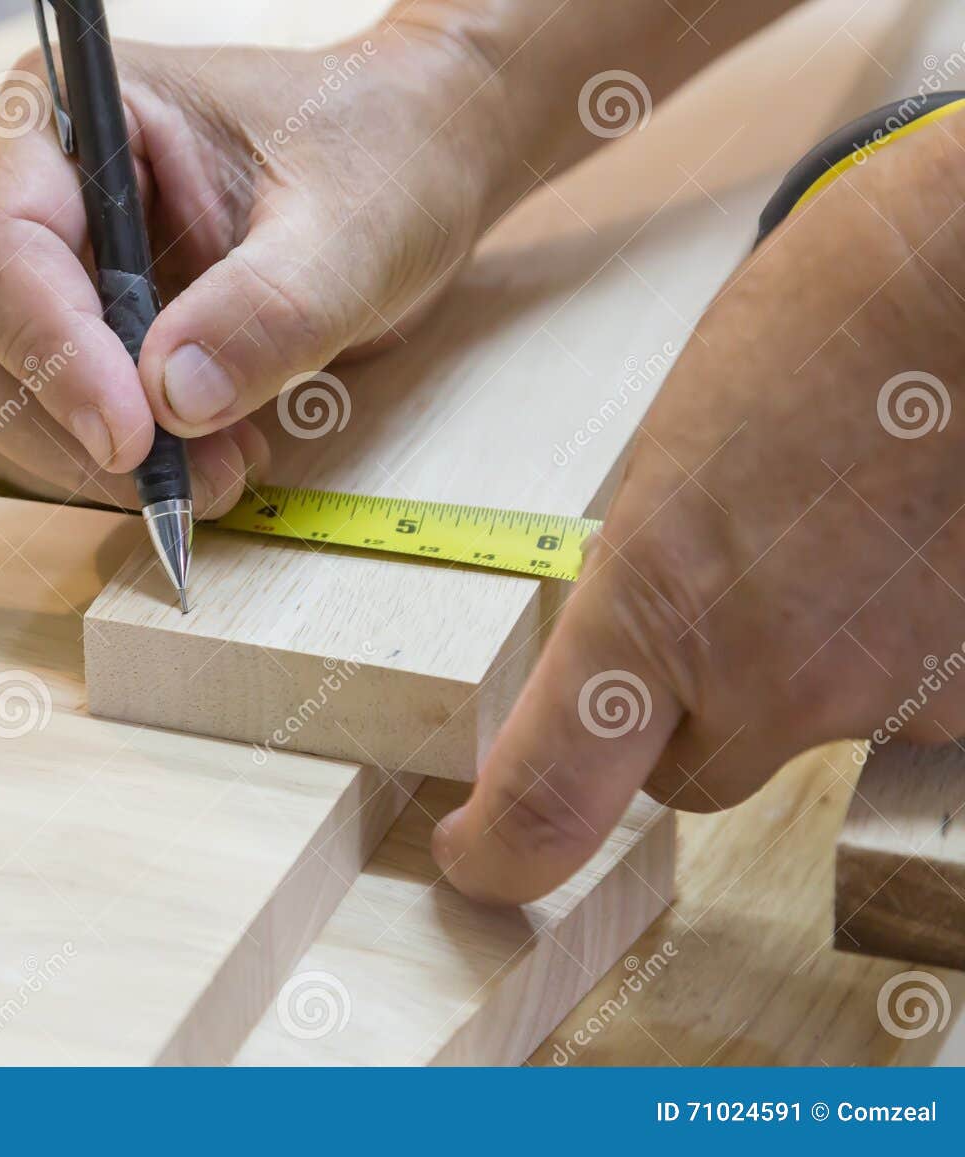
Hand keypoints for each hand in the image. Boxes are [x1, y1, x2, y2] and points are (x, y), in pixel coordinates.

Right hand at [0, 29, 503, 513]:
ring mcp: (44, 287)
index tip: (131, 434)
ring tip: (223, 470)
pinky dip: (109, 479)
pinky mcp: (73, 358)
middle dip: (70, 432)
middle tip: (187, 483)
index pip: (1, 244)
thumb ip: (267, 305)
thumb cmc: (379, 157)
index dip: (50, 349)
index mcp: (67, 121)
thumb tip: (173, 399)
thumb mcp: (349, 225)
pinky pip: (46, 441)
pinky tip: (206, 465)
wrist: (409, 178)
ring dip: (92, 469)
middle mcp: (33, 203)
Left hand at [433, 124, 964, 903]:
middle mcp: (767, 678)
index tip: (481, 859)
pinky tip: (917, 560)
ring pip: (809, 741)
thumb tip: (645, 638)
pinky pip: (915, 714)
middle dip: (687, 726)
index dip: (505, 848)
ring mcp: (889, 698)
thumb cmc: (826, 327)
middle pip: (693, 779)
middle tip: (721, 618)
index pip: (552, 794)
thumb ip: (652, 576)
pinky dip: (905, 657)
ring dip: (808, 679)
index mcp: (654, 604)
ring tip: (844, 548)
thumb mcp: (680, 454)